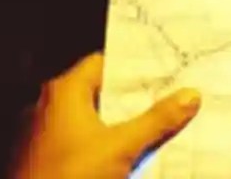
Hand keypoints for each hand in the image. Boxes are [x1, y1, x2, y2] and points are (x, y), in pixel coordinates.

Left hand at [11, 53, 200, 178]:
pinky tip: (123, 157)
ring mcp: (40, 134)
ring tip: (152, 129)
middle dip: (131, 100)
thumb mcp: (122, 147)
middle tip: (167, 100)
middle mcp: (47, 106)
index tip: (164, 73)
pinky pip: (76, 143)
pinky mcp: (40, 159)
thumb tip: (191, 94)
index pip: (103, 63)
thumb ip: (157, 121)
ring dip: (117, 126)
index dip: (133, 68)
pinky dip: (99, 145)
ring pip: (89, 121)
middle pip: (98, 93)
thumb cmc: (71, 174)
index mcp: (64, 91)